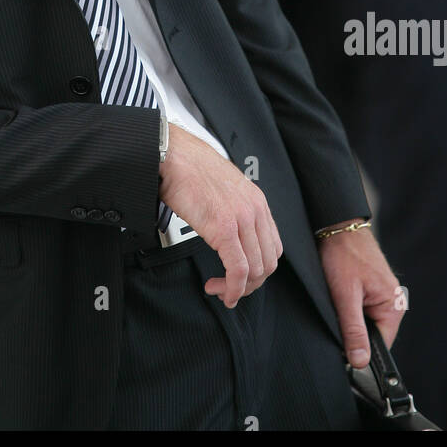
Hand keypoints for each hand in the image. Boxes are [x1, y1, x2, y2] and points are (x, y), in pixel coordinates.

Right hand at [158, 124, 282, 307]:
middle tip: (231, 289)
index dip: (259, 269)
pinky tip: (220, 290)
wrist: (173, 156)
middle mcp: (254, 210)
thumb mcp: (223, 189)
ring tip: (220, 289)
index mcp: (256, 201)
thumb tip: (230, 236)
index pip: (273, 247)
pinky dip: (231, 288)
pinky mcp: (224, 228)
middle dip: (250, 284)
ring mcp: (242, 219)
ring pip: (255, 270)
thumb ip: (233, 210)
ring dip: (239, 288)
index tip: (243, 277)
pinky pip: (237, 270)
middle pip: (267, 262)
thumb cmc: (190, 169)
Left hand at [317, 224, 405, 367]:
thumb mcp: (344, 295)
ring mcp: (384, 294)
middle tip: (336, 314)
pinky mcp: (373, 288)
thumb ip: (353, 330)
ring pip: (365, 322)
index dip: (360, 350)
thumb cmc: (342, 254)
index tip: (341, 346)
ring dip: (350, 318)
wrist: (337, 224)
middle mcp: (393, 302)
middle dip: (353, 332)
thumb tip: (359, 362)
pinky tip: (340, 294)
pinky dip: (350, 307)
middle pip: (373, 335)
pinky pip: (363, 309)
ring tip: (338, 299)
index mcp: (393, 306)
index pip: (381, 346)